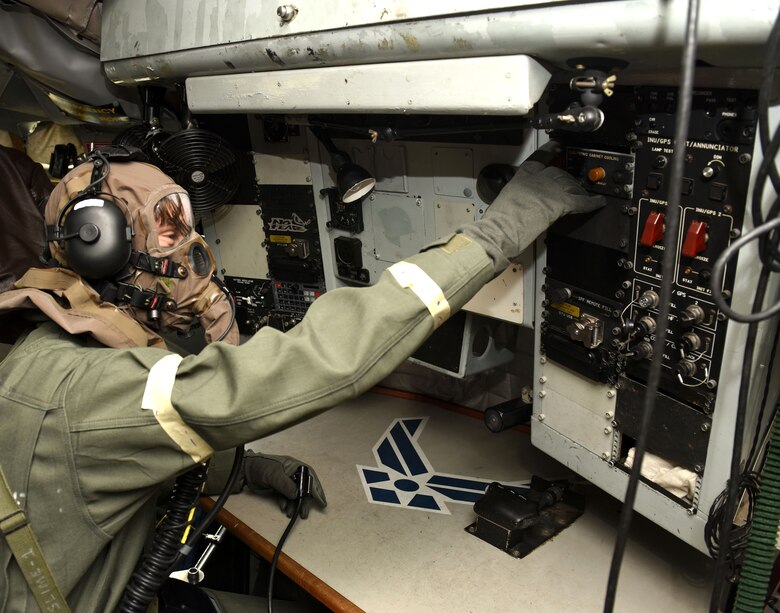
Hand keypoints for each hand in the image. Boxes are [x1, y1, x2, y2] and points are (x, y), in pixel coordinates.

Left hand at [243, 451, 326, 518]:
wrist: (244, 470)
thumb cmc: (260, 467)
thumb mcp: (274, 475)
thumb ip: (286, 485)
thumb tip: (297, 495)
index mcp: (294, 466)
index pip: (309, 478)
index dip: (316, 490)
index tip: (321, 502)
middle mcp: (292, 473)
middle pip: (303, 488)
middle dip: (304, 501)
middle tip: (304, 513)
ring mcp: (285, 481)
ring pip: (294, 494)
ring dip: (294, 504)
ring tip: (293, 514)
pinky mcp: (278, 487)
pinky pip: (285, 496)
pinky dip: (286, 503)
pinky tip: (284, 508)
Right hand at [459, 140, 604, 274]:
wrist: (502, 228)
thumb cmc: (500, 218)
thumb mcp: (507, 198)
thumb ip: (519, 194)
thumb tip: (523, 201)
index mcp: (524, 174)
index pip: (541, 157)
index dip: (551, 150)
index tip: (556, 146)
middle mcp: (540, 177)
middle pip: (560, 173)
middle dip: (566, 180)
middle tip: (570, 186)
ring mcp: (552, 189)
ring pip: (572, 186)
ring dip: (577, 191)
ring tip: (582, 195)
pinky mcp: (562, 203)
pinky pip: (582, 201)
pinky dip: (592, 202)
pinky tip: (599, 202)